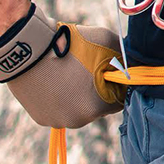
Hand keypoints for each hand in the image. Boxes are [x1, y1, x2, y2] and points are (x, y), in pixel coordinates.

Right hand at [0, 3, 124, 127]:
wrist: (28, 48)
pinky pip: (59, 110)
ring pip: (78, 109)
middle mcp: (78, 120)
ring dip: (78, 96)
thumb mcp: (109, 43)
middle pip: (98, 106)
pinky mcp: (41, 118)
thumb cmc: (72, 44)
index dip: (118, 84)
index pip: (120, 100)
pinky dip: (60, 99)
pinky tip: (56, 81)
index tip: (112, 71)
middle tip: (88, 70)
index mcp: (97, 107)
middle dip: (98, 90)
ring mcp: (57, 121)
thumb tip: (136, 66)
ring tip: (70, 74)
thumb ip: (125, 58)